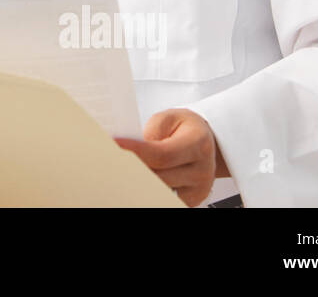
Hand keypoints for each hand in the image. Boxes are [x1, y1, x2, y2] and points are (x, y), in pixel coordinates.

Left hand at [114, 108, 228, 206]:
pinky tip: (137, 177)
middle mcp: (202, 170)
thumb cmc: (185, 128)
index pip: (163, 154)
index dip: (136, 152)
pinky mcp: (191, 200)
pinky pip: (164, 197)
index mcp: (198, 144)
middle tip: (109, 157)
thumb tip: (133, 147)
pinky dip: (149, 187)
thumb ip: (152, 131)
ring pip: (159, 189)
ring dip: (138, 178)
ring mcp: (198, 188)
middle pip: (158, 176)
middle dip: (132, 166)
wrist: (208, 142)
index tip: (115, 145)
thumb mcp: (170, 117)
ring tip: (121, 166)